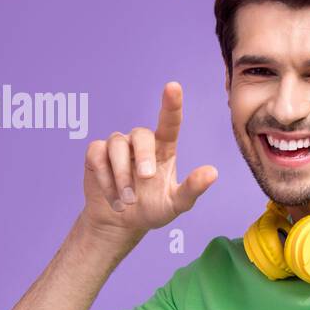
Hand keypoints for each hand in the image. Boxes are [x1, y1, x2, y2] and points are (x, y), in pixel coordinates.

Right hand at [81, 81, 217, 235]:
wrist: (120, 223)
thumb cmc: (152, 210)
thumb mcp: (176, 204)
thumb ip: (192, 189)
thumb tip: (213, 172)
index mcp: (164, 149)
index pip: (169, 123)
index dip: (171, 104)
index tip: (173, 86)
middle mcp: (141, 143)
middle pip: (141, 134)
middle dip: (143, 155)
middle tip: (146, 178)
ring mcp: (118, 146)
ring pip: (116, 144)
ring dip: (122, 175)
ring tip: (127, 201)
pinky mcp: (96, 153)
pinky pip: (97, 155)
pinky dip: (105, 178)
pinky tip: (113, 198)